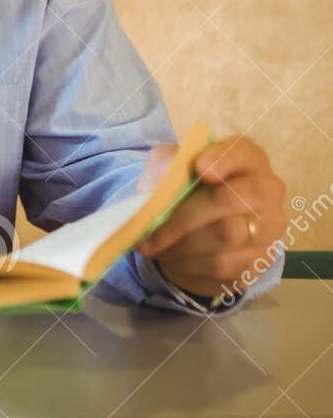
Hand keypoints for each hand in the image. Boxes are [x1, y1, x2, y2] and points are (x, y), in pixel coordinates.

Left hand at [136, 135, 286, 299]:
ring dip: (182, 245)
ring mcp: (269, 226)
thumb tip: (157, 185)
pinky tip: (172, 258)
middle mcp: (267, 189)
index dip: (222, 159)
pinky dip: (189, 263)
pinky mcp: (261, 258)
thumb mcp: (170, 168)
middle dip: (182, 219)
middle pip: (229, 200)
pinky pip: (224, 265)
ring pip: (226, 237)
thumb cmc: (185, 188)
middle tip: (148, 235)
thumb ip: (164, 167)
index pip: (241, 152)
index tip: (199, 168)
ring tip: (154, 247)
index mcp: (246, 158)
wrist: (197, 227)